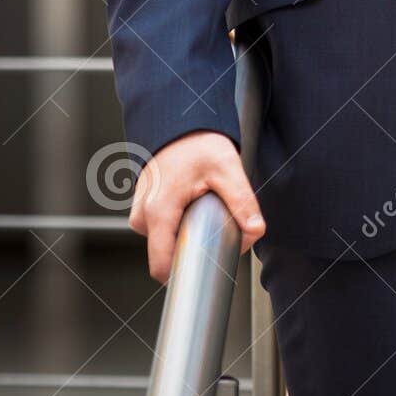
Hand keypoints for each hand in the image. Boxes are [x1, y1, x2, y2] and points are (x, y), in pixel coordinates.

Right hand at [128, 131, 264, 283]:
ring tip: (203, 208)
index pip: (162, 266)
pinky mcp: (144, 208)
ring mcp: (140, 212)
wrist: (179, 122)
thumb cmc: (197, 142)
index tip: (206, 268)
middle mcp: (142, 215)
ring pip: (165, 241)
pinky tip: (193, 205)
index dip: (184, 273)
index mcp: (158, 212)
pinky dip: (179, 223)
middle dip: (192, 248)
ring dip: (186, 233)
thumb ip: (241, 201)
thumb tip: (255, 230)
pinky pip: (162, 229)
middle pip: (167, 254)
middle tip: (214, 225)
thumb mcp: (226, 168)